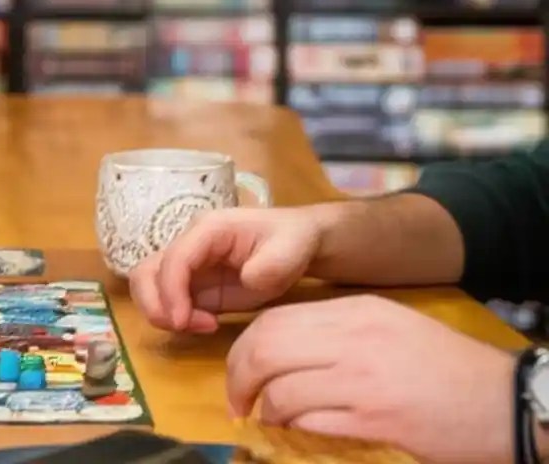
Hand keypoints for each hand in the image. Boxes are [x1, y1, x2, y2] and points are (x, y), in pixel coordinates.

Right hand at [129, 206, 326, 332]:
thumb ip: (269, 265)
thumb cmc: (292, 242)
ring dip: (163, 312)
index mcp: (208, 229)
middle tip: (183, 326)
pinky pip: (169, 303)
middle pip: (146, 271)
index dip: (171, 290)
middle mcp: (189, 244)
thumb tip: (246, 279)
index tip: (183, 322)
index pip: (174, 257)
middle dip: (154, 303)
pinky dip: (178, 319)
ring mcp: (188, 266)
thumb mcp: (289, 251)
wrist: (298, 245)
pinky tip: (208, 325)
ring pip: (150, 287)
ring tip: (200, 326)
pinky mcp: (194, 286)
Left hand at [228, 295, 513, 463]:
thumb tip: (285, 353)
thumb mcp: (390, 329)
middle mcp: (353, 339)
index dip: (244, 350)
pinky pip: (309, 420)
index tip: (240, 373)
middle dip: (238, 378)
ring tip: (268, 419)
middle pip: (265, 348)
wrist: (505, 400)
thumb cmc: (447, 369)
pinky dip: (292, 427)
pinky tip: (296, 432)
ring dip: (265, 409)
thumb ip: (338, 333)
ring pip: (280, 388)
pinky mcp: (375, 418)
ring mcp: (362, 379)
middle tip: (238, 401)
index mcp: (356, 313)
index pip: (273, 321)